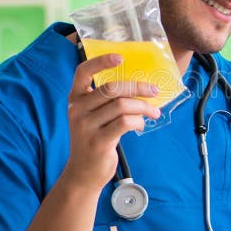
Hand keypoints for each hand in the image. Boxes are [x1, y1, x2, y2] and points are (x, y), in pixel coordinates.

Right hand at [63, 53, 160, 189]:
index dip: (101, 62)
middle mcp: (77, 110)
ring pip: (122, 106)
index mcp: (75, 99)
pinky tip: (141, 125)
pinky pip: (126, 123)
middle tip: (154, 90)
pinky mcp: (98, 142)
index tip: (120, 58)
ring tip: (153, 112)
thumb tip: (141, 86)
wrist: (83, 172)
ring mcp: (86, 126)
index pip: (82, 72)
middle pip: (112, 88)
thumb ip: (107, 101)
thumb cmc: (94, 139)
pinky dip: (139, 121)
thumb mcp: (92, 116)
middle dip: (138, 87)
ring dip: (144, 107)